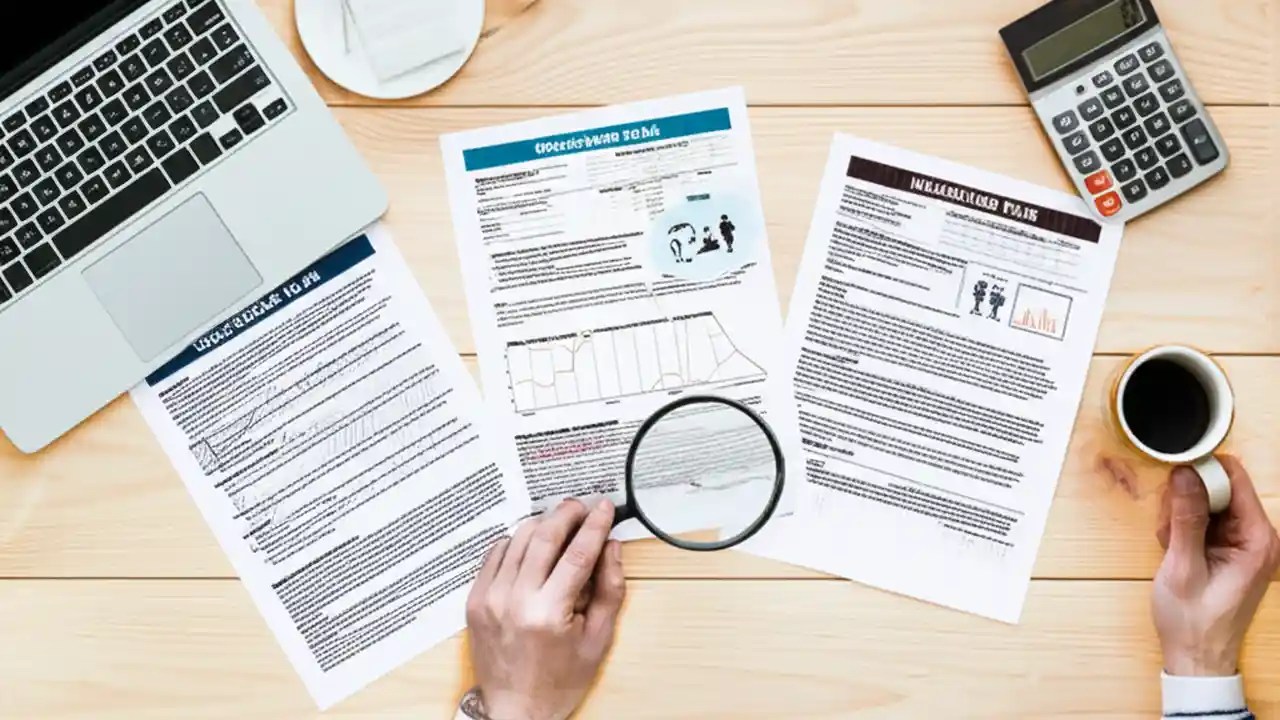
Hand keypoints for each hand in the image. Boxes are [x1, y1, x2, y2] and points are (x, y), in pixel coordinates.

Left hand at [465, 499, 625, 719]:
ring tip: (560, 521)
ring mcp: (490, 598)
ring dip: (541, 523)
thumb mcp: (597, 640)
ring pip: (517, 539)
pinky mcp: (475, 599)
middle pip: (544, 537)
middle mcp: (515, 601)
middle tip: (582, 506)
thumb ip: (609, 590)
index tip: (605, 508)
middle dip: (567, 514)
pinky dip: (515, 541)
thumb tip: (610, 547)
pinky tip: (531, 543)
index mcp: (548, 613)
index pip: (577, 554)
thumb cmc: (559, 681)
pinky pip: (495, 554)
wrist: (515, 710)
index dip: (594, 525)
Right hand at [1153, 456, 1279, 675]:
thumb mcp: (1183, 566)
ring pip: (1209, 504)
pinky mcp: (1230, 549)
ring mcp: (1244, 544)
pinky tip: (1176, 550)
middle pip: (1221, 489)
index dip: (1205, 472)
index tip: (1176, 475)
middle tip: (1170, 528)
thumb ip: (1185, 517)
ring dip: (1182, 516)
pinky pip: (1205, 521)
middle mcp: (1257, 538)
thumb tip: (1185, 474)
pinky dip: (1184, 528)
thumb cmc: (1193, 621)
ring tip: (1172, 545)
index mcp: (1257, 540)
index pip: (1236, 480)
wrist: (1195, 656)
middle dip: (1188, 500)